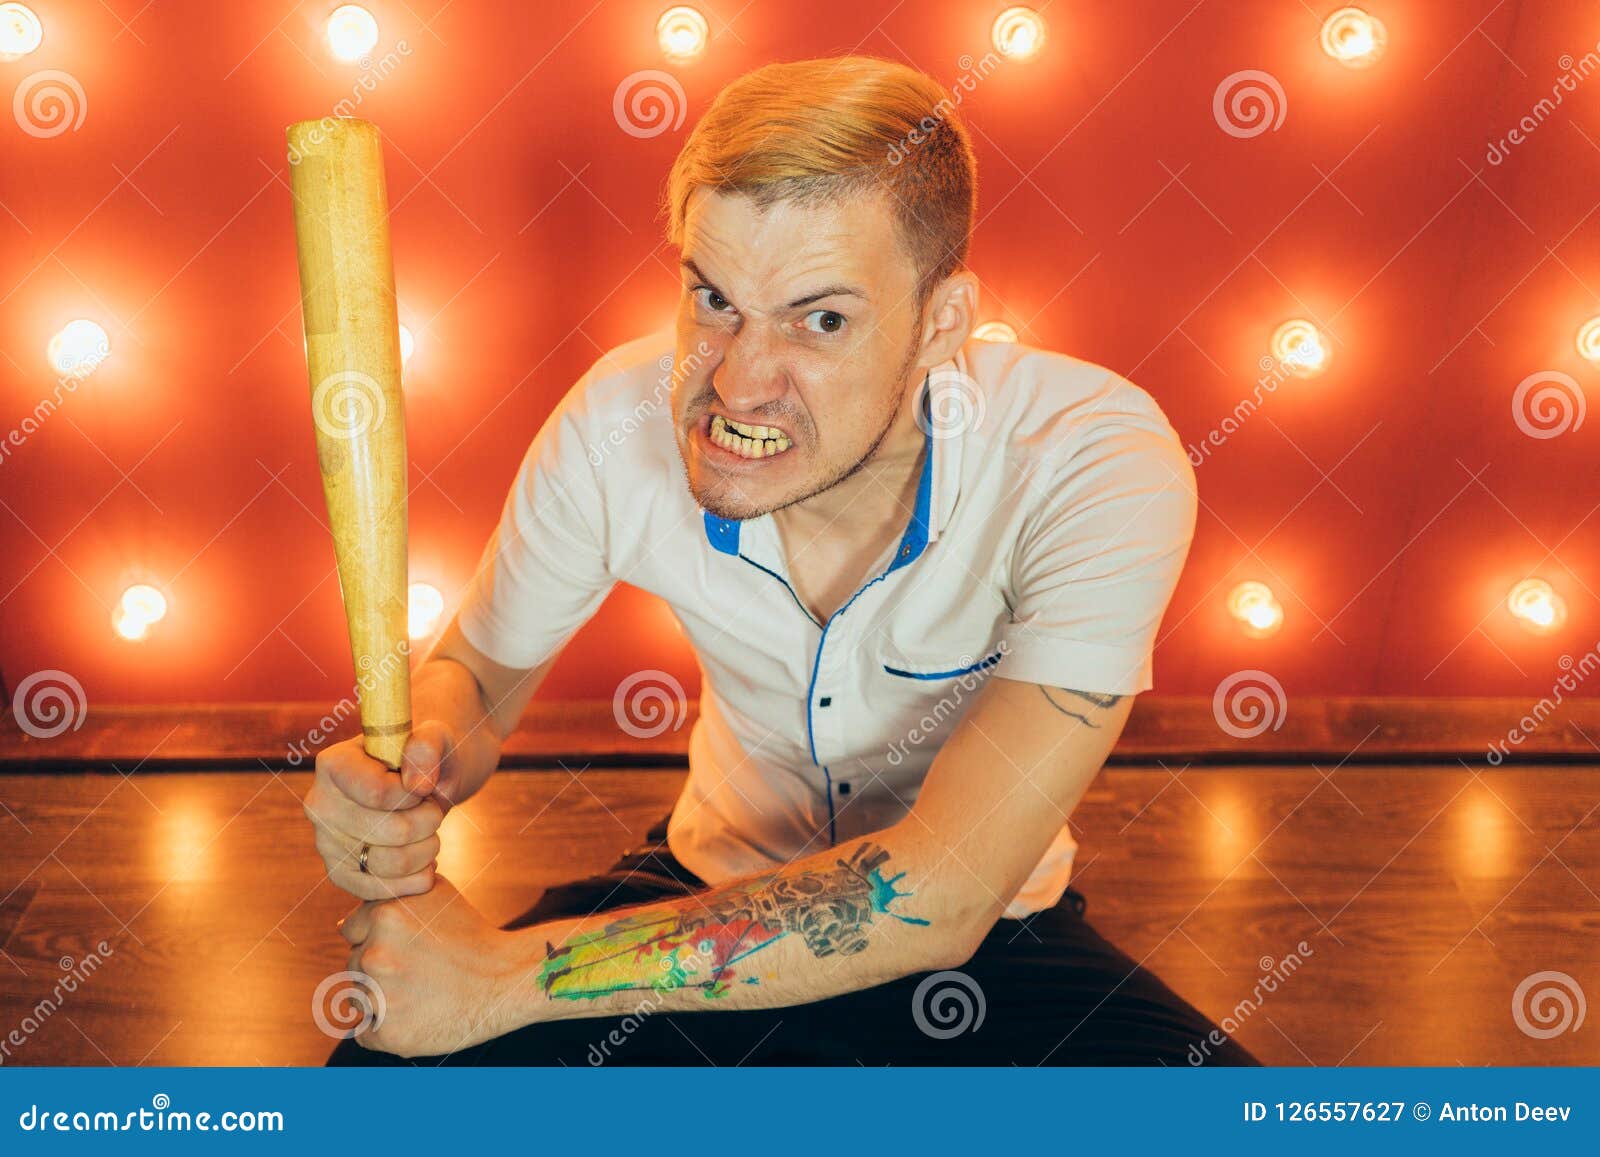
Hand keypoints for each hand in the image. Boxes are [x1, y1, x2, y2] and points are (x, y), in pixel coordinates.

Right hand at [302, 721, 459, 899]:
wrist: (421, 783)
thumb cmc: (427, 757)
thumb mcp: (437, 738)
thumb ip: (429, 746)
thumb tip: (417, 784)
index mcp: (334, 764)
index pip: (378, 793)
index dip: (415, 795)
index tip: (425, 786)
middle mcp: (320, 804)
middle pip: (389, 832)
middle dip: (428, 822)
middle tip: (434, 809)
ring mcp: (325, 842)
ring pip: (388, 865)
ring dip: (426, 851)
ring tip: (432, 832)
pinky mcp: (339, 872)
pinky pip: (378, 891)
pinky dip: (413, 881)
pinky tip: (427, 862)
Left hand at [338, 876, 533, 1056]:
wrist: (507, 979)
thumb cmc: (473, 934)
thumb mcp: (436, 893)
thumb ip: (392, 894)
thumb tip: (351, 912)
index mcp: (384, 917)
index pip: (350, 930)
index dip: (375, 937)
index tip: (405, 946)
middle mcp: (375, 955)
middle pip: (353, 964)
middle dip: (378, 968)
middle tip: (418, 972)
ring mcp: (380, 996)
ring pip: (356, 999)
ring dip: (378, 998)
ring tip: (419, 994)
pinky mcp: (389, 1034)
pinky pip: (365, 1033)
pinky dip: (384, 1028)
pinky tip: (415, 1016)